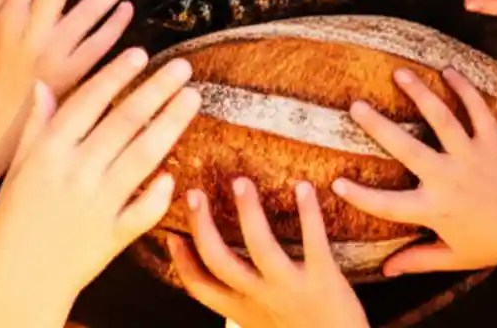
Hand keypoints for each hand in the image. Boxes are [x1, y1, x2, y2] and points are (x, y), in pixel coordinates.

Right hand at [0, 54, 200, 327]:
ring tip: (191, 98)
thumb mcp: (18, 167)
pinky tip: (174, 175)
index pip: (87, 102)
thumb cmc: (16, 217)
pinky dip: (159, 193)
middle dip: (156, 90)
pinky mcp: (112, 235)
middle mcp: (74, 173)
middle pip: (123, 123)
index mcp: (48, 152)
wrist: (17, 279)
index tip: (141, 53)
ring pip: (141, 157)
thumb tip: (43, 85)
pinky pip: (143, 210)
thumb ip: (36, 126)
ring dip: (170, 125)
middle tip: (183, 68)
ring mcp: (95, 205)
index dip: (115, 76)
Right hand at [170, 180, 368, 327]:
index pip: (200, 287)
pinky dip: (308, 212)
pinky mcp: (324, 278)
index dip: (181, 261)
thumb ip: (247, 299)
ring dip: (249, 212)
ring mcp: (291, 288)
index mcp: (244, 310)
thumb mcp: (265, 322)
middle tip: (194, 193)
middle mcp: (261, 298)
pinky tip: (304, 186)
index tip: (172, 233)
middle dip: (202, 225)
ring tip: (241, 182)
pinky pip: (313, 240)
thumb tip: (232, 265)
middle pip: (219, 260)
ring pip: (261, 247)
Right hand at [332, 68, 496, 272]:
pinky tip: (447, 69)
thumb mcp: (455, 257)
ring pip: (442, 119)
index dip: (360, 196)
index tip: (335, 183)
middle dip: (378, 126)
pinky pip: (478, 109)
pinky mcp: (494, 141)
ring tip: (400, 73)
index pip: (388, 206)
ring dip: (420, 93)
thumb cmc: (495, 242)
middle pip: (407, 149)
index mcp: (436, 210)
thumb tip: (385, 271)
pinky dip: (464, 88)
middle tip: (355, 106)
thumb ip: (418, 260)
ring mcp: (473, 156)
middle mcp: (450, 179)